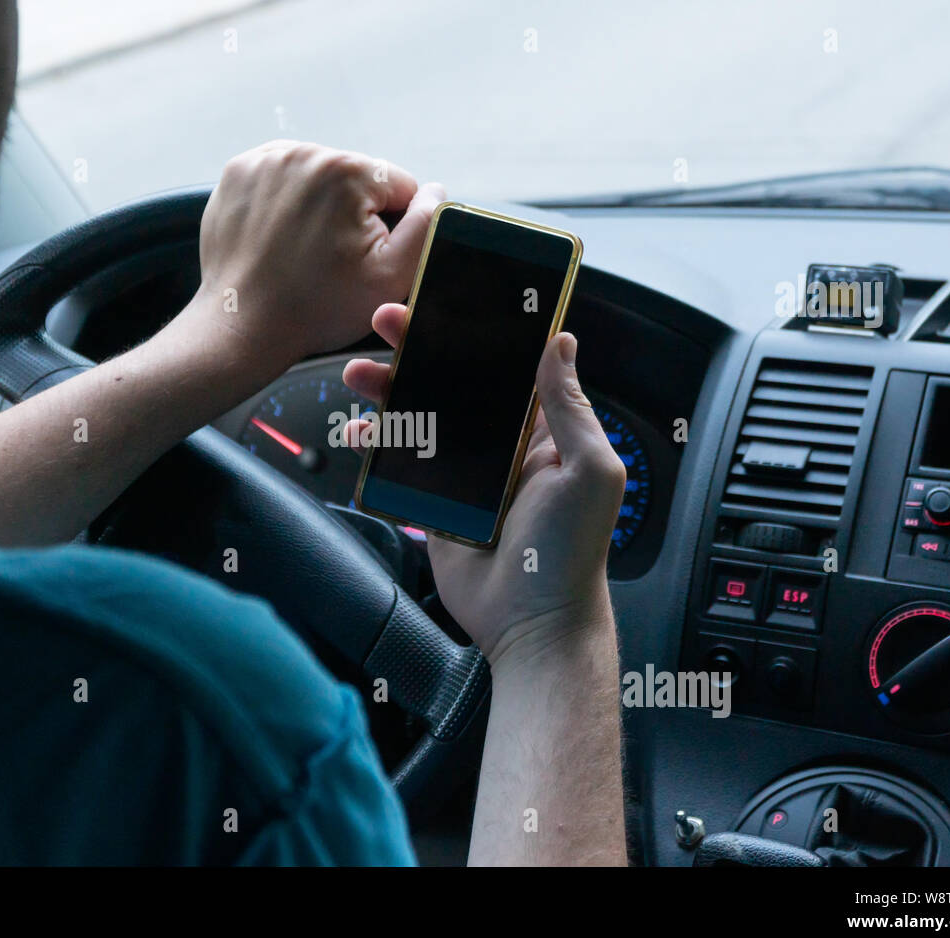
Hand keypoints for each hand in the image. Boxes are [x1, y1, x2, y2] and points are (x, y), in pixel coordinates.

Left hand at [194, 141, 444, 369]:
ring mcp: (265, 159)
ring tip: (305, 249)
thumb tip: (435, 191)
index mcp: (347, 170)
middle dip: (354, 214)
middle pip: (357, 178)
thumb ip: (427, 226)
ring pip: (320, 177)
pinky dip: (287, 202)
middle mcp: (305, 152)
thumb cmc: (317, 309)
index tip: (363, 256)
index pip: (399, 186)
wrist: (244, 326)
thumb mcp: (392, 276)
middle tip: (331, 259)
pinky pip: (283, 178)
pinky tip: (282, 237)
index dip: (392, 227)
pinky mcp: (238, 171)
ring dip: (321, 206)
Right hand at [343, 304, 626, 666]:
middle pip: (452, 383)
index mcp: (541, 431)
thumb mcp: (589, 469)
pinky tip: (359, 432)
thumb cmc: (572, 552)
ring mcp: (463, 475)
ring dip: (389, 390)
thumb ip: (569, 407)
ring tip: (360, 373)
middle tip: (387, 321)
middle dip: (419, 349)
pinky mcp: (432, 504)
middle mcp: (500, 447)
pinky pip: (400, 465)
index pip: (503, 367)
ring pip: (419, 418)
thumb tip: (561, 344)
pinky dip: (377, 446)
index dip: (475, 333)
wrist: (532, 624)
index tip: (446, 301)